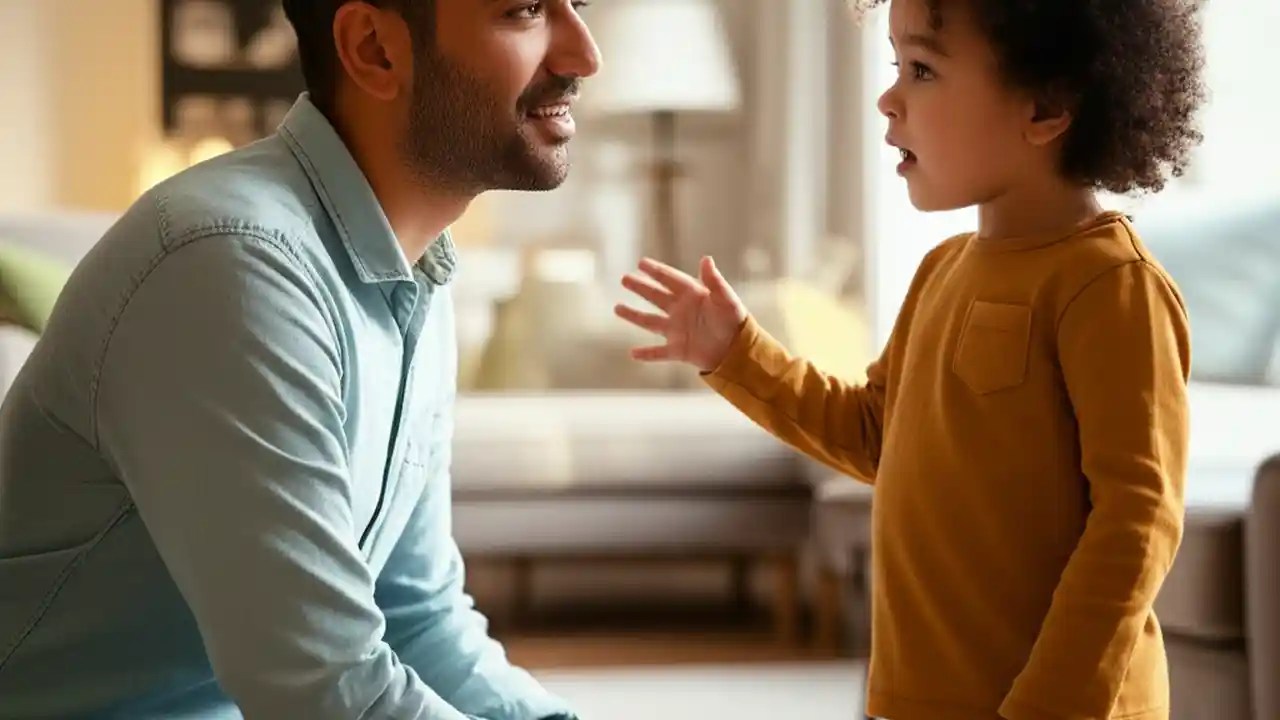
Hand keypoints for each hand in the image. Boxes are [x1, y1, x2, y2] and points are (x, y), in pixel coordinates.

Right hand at [614, 256, 748, 373]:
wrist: (739, 350)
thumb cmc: (736, 321)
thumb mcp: (726, 299)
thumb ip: (714, 281)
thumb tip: (706, 258)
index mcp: (692, 295)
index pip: (670, 280)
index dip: (656, 271)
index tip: (641, 262)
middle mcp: (681, 311)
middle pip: (655, 297)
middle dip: (640, 288)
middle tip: (624, 279)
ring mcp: (678, 330)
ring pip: (650, 322)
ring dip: (634, 316)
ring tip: (617, 308)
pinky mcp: (679, 350)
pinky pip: (658, 353)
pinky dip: (646, 354)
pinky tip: (632, 354)